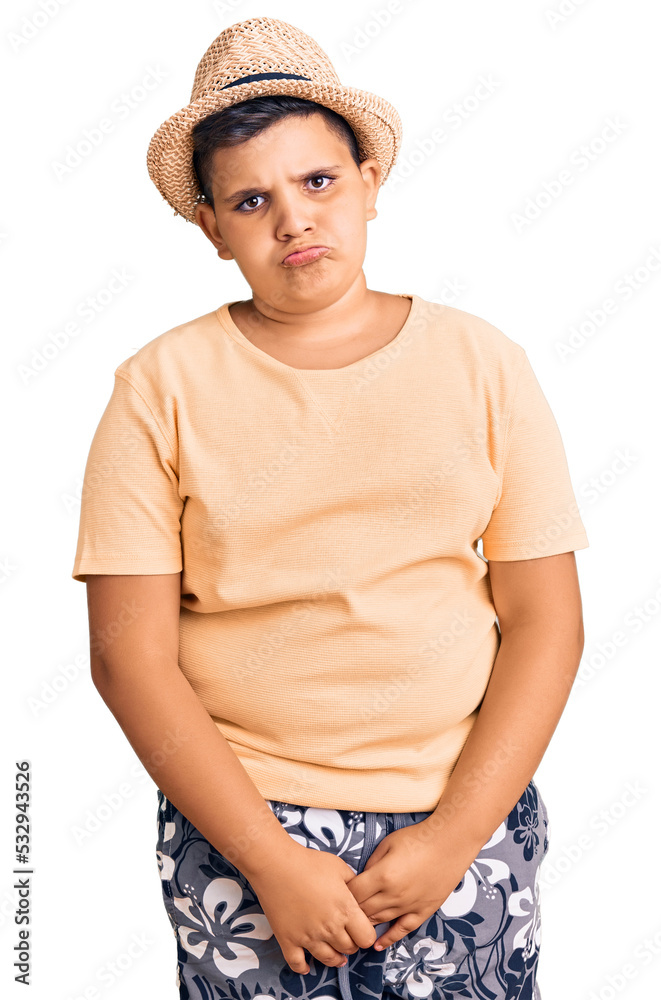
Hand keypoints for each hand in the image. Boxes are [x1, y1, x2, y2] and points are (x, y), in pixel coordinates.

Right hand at [248, 842, 377, 974]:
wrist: (276, 865)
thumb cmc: (309, 863)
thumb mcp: (339, 867)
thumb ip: (354, 884)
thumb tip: (359, 894)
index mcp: (345, 909)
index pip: (367, 938)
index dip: (366, 934)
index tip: (362, 929)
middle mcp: (330, 928)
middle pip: (349, 949)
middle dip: (352, 944)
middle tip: (348, 936)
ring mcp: (308, 937)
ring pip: (329, 959)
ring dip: (335, 958)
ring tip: (336, 955)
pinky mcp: (288, 940)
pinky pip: (298, 964)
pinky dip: (303, 967)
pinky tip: (307, 966)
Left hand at [344, 820, 476, 950]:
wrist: (450, 842)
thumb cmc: (418, 838)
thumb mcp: (388, 844)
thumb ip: (372, 862)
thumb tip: (363, 877)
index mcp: (382, 876)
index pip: (354, 894)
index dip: (343, 895)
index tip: (338, 894)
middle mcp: (393, 895)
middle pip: (364, 911)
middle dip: (351, 912)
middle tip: (342, 912)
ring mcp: (409, 906)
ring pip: (379, 921)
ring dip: (365, 925)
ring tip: (354, 928)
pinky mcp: (423, 911)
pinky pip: (402, 930)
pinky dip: (389, 939)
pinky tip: (377, 944)